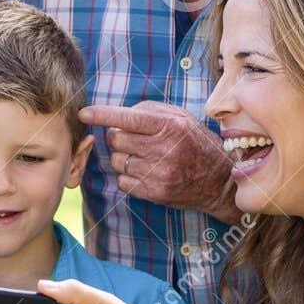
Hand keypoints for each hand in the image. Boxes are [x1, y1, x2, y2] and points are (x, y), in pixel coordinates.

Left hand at [79, 101, 238, 221]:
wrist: (219, 182)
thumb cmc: (198, 144)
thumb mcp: (183, 119)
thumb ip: (152, 111)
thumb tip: (121, 115)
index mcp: (169, 126)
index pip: (127, 118)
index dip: (101, 114)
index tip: (83, 113)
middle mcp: (163, 149)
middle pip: (116, 140)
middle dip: (118, 137)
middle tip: (132, 139)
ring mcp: (158, 173)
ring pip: (117, 162)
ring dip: (123, 158)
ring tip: (142, 157)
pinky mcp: (155, 192)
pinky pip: (122, 182)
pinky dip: (127, 176)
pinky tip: (143, 172)